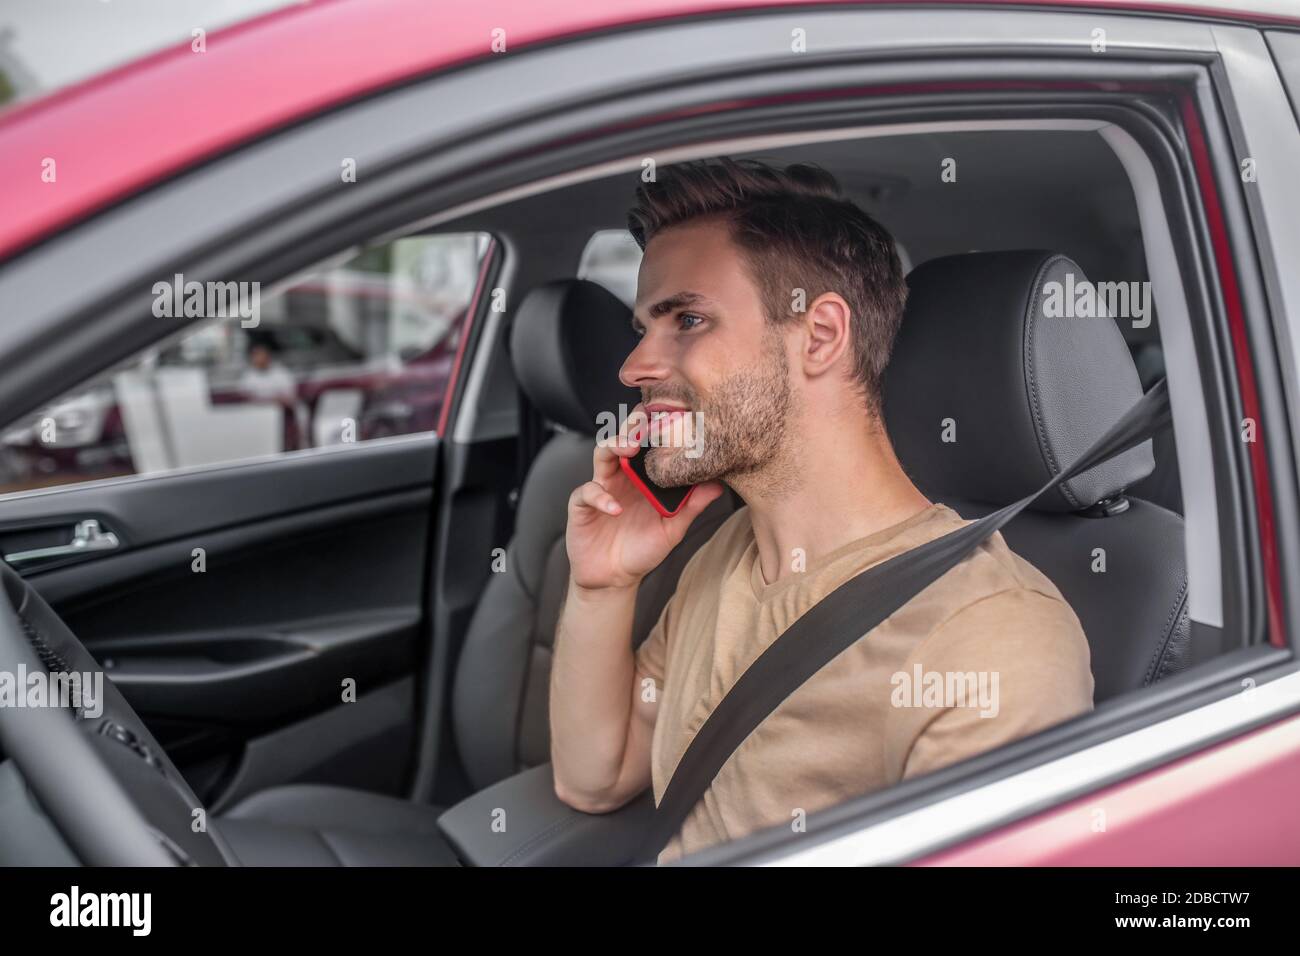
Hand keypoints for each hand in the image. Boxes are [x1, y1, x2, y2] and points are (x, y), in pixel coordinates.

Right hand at [566, 403, 723, 591]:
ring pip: (602, 454)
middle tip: (646, 419)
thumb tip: (717, 484)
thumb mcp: (673, 528)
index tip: (672, 413)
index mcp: (643, 477)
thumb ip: (692, 506)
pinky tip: (615, 508)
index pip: (648, 442)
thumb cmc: (642, 549)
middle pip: (624, 438)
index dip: (656, 426)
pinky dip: (600, 497)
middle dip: (633, 425)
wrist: (615, 578)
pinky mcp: (582, 506)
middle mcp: (622, 476)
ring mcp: (601, 487)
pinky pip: (586, 493)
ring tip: (629, 450)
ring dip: (614, 446)